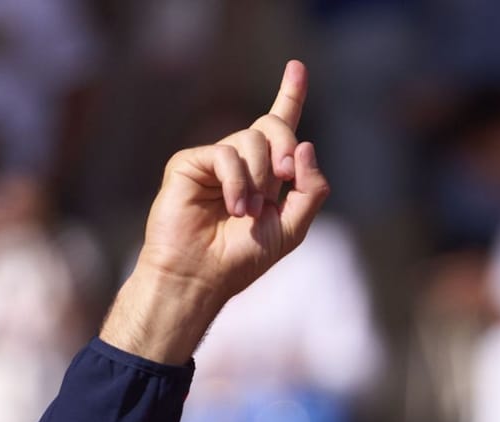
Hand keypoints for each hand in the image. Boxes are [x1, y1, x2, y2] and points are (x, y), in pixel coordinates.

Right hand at [103, 60, 329, 362]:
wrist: (202, 276)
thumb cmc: (243, 258)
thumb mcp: (292, 227)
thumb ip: (309, 190)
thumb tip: (305, 144)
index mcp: (266, 174)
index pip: (280, 127)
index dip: (290, 95)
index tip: (297, 66)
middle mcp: (241, 162)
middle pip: (273, 126)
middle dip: (284, 147)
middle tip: (282, 177)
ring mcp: (215, 161)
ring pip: (251, 139)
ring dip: (258, 179)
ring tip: (247, 213)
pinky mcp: (190, 163)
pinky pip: (225, 154)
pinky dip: (237, 181)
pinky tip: (234, 207)